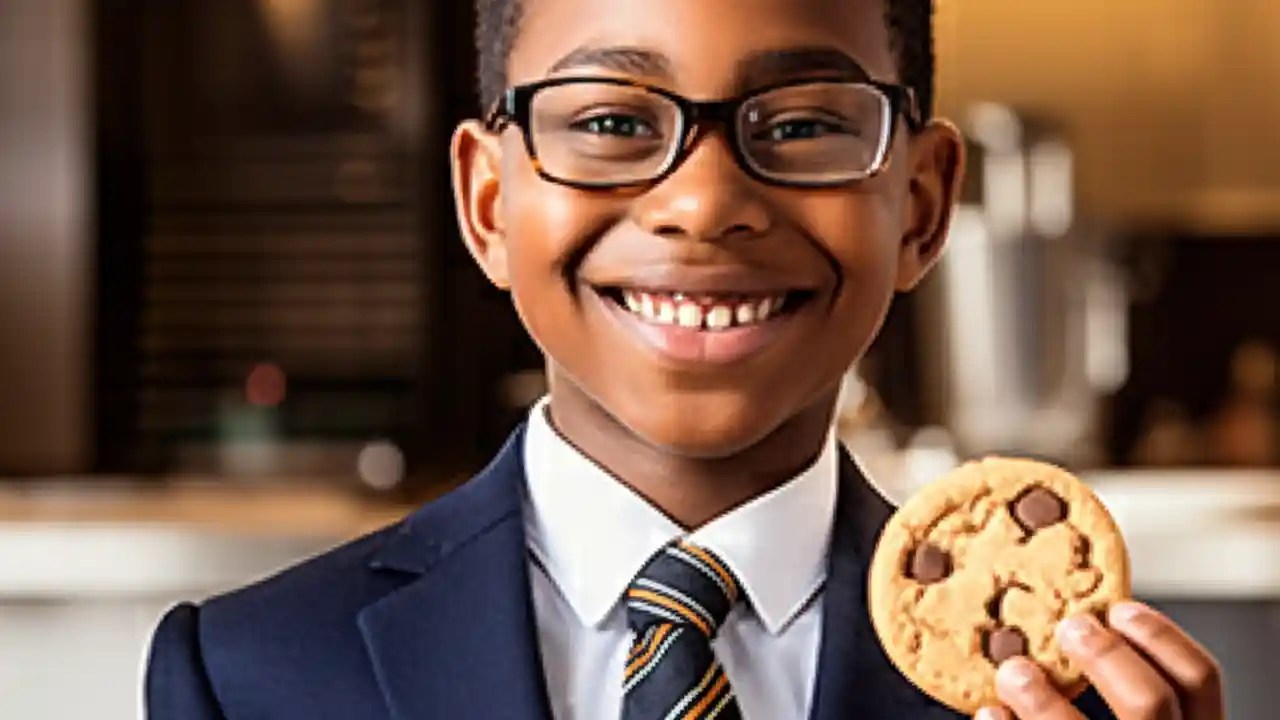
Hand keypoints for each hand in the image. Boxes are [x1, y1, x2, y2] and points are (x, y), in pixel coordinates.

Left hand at [974, 601, 1223, 719]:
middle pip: (1152, 703)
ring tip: (1013, 672)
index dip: (1159, 637)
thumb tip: (1084, 635)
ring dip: (1043, 696)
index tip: (1117, 608)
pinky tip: (989, 714)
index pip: (1198, 684)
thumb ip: (1129, 702)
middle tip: (1067, 627)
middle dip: (1106, 656)